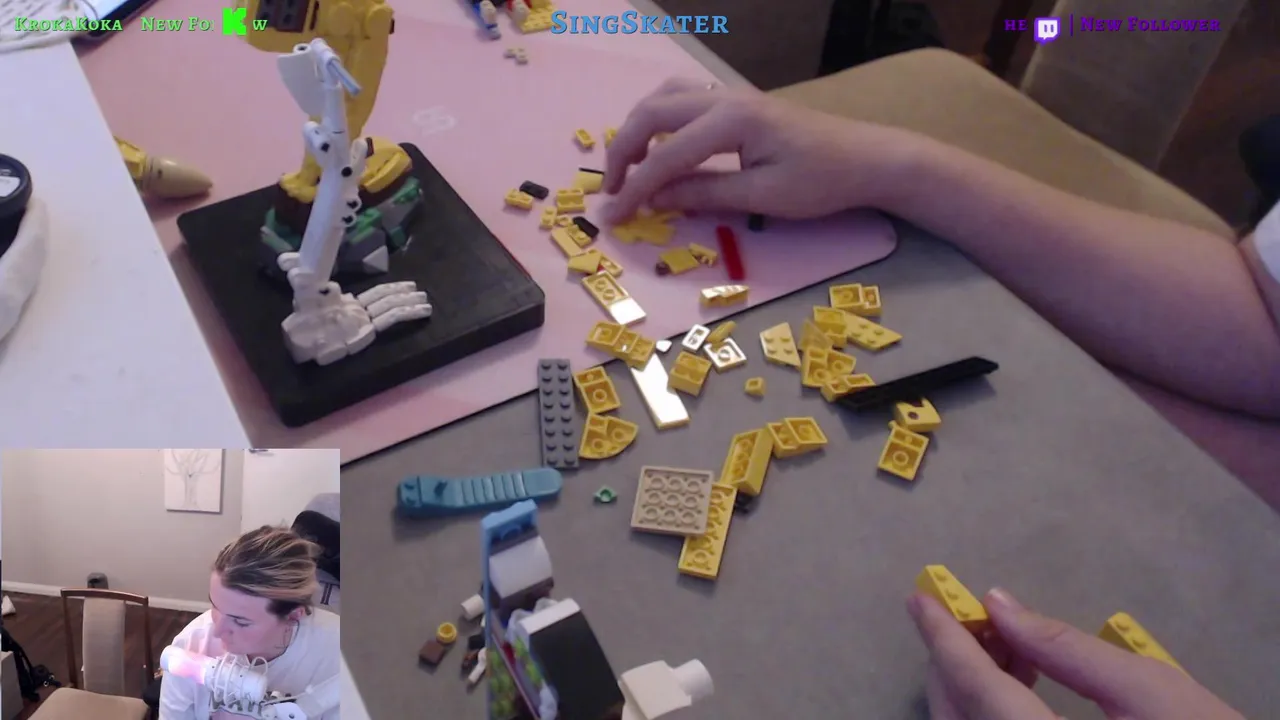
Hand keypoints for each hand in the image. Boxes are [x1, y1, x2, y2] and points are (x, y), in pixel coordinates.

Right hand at [601, 77, 911, 223]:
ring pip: (663, 99)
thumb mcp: (762, 198)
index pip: (665, 156)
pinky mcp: (735, 102)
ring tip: (628, 168)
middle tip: (611, 191)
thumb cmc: (821, 181)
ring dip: (637, 130)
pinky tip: (658, 147)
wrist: (865, 158)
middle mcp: (723, 98)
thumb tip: (654, 200)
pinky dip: (658, 120)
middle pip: (651, 115)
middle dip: (622, 152)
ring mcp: (729, 95)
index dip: (634, 188)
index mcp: (731, 121)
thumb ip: (703, 194)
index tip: (612, 216)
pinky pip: (681, 99)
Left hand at [907, 588, 1244, 719]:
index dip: (943, 639)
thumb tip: (1000, 604)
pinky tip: (1020, 672)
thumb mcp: (1148, 691)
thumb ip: (1066, 648)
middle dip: (953, 659)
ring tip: (1004, 634)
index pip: (974, 688)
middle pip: (959, 714)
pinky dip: (992, 705)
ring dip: (974, 681)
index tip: (918, 597)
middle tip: (965, 610)